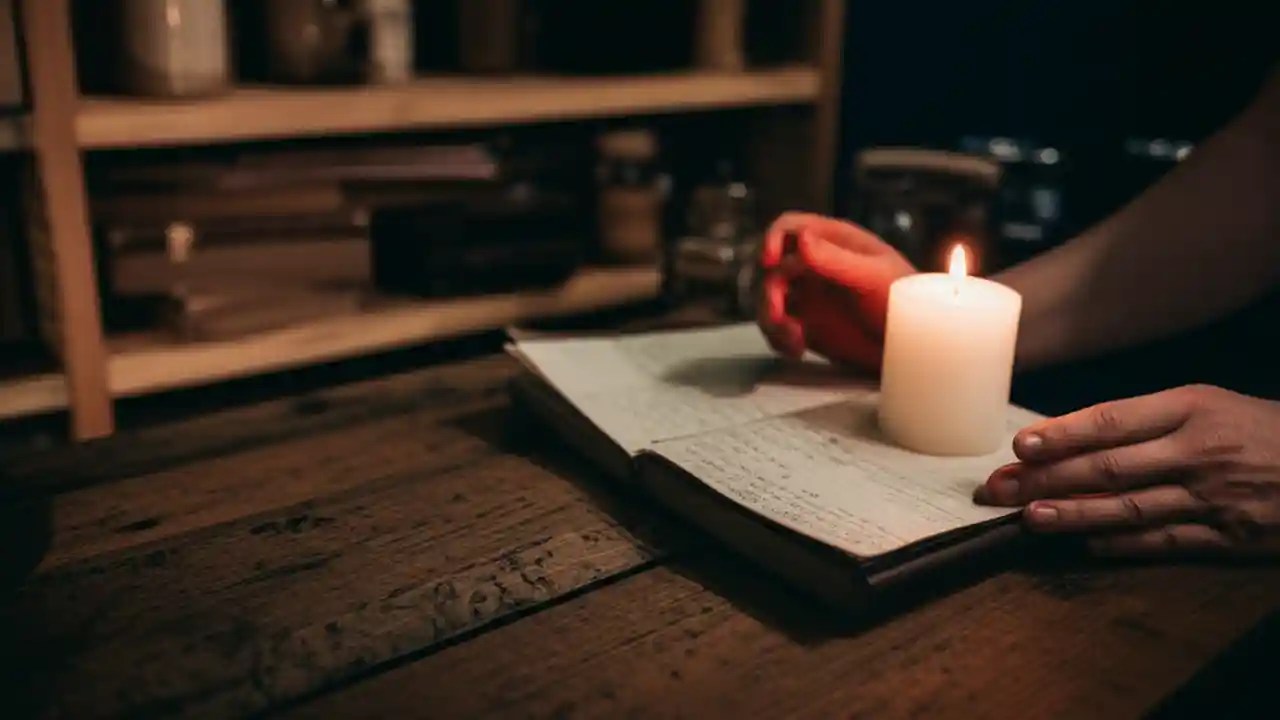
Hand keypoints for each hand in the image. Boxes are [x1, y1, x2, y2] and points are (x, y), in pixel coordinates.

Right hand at [757, 212, 914, 369]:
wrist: (916, 345)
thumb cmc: (906, 301)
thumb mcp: (872, 276)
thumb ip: (835, 258)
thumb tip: (801, 239)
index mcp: (832, 241)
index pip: (789, 228)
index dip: (772, 240)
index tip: (770, 262)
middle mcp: (814, 265)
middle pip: (771, 267)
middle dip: (769, 291)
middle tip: (779, 315)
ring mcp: (808, 296)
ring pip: (768, 299)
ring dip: (771, 319)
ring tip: (793, 339)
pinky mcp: (806, 325)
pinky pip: (777, 328)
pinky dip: (778, 339)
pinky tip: (797, 350)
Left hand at [975, 385, 1279, 557]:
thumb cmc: (1260, 429)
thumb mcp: (1209, 404)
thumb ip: (1147, 419)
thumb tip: (1071, 435)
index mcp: (1191, 408)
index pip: (1112, 420)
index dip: (1062, 434)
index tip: (1020, 445)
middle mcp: (1198, 451)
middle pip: (1108, 466)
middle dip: (1047, 478)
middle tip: (999, 487)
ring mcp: (1214, 497)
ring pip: (1129, 508)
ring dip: (1074, 514)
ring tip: (1030, 518)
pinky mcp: (1229, 537)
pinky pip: (1165, 542)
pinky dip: (1121, 544)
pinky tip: (1084, 544)